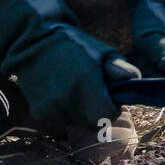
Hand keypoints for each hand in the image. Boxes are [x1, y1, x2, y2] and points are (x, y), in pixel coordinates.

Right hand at [0, 0, 139, 130]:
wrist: (31, 41)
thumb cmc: (72, 44)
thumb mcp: (100, 52)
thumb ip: (120, 69)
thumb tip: (133, 81)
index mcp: (86, 83)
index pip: (107, 115)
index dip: (112, 108)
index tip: (109, 97)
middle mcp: (68, 99)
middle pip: (93, 123)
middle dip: (97, 112)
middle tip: (92, 92)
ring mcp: (52, 107)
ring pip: (76, 122)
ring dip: (79, 111)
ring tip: (72, 87)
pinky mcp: (39, 112)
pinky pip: (60, 118)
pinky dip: (63, 110)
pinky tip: (59, 91)